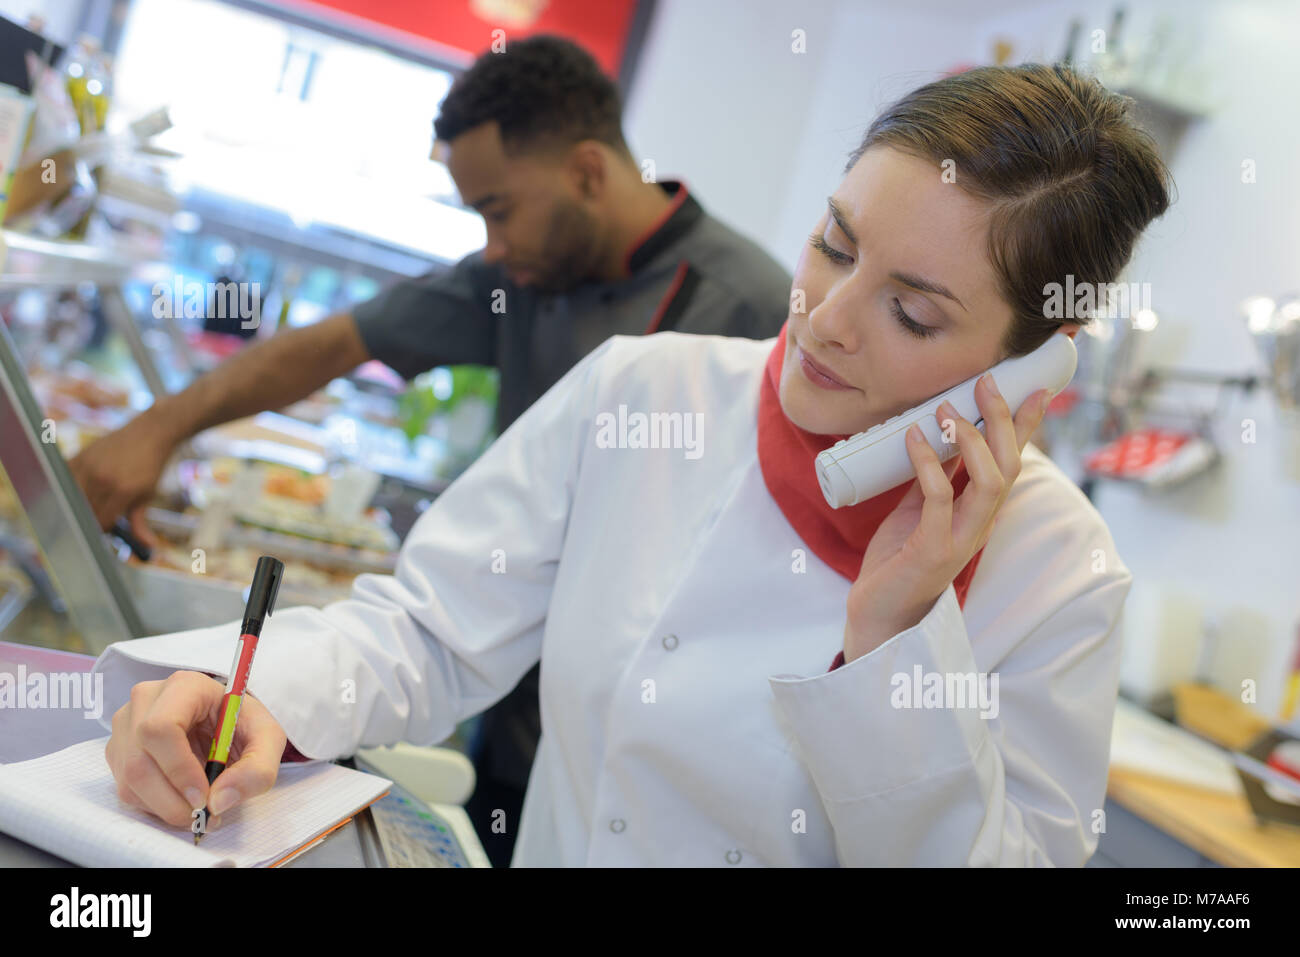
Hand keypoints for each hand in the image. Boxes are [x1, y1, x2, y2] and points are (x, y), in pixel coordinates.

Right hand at [68, 414, 172, 547]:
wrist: (151, 432)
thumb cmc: (151, 466)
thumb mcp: (148, 496)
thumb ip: (141, 523)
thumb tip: (149, 548)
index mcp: (123, 491)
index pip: (100, 523)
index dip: (100, 532)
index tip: (101, 533)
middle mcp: (103, 479)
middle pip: (84, 512)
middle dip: (87, 521)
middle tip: (91, 523)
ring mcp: (89, 466)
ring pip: (72, 498)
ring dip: (77, 506)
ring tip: (87, 507)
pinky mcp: (80, 455)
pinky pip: (65, 480)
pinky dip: (67, 490)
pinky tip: (75, 494)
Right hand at [105, 671, 285, 832]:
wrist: (224, 720)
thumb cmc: (242, 723)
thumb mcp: (267, 739)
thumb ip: (257, 769)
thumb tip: (218, 802)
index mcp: (184, 686)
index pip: (161, 728)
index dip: (179, 769)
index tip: (203, 796)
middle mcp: (146, 700)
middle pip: (139, 760)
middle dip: (172, 799)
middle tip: (203, 813)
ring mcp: (126, 725)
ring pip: (129, 780)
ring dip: (164, 806)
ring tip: (198, 807)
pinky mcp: (119, 749)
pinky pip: (126, 788)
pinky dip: (155, 805)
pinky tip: (180, 797)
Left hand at [842, 371, 1051, 661]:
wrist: (877, 614)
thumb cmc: (898, 560)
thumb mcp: (918, 510)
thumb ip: (934, 478)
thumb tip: (936, 434)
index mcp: (979, 512)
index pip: (1012, 462)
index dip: (1026, 426)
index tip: (1034, 387)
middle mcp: (979, 524)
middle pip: (1010, 466)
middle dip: (1004, 421)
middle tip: (987, 382)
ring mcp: (959, 539)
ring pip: (990, 482)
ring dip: (971, 440)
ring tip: (948, 408)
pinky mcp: (932, 550)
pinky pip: (939, 499)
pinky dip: (929, 464)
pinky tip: (914, 438)